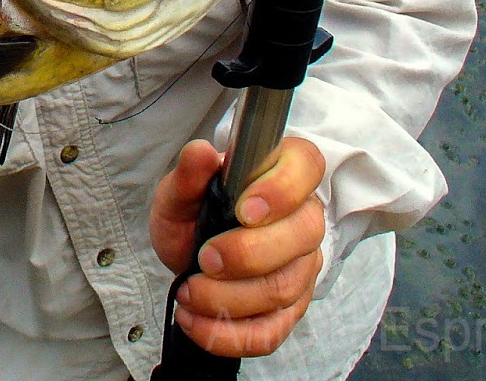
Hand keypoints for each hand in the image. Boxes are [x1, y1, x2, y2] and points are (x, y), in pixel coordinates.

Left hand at [150, 137, 325, 357]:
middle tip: (205, 258)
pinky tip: (195, 321)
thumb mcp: (179, 191)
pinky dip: (228, 333)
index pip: (306, 167)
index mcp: (284, 172)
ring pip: (284, 288)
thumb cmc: (193, 212)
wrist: (190, 253)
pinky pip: (270, 332)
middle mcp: (304, 218)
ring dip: (229, 298)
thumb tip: (201, 152)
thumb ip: (189, 174)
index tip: (242, 210)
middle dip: (248, 254)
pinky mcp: (290, 310)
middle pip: (302, 236)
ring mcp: (302, 267)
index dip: (281, 190)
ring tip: (188, 291)